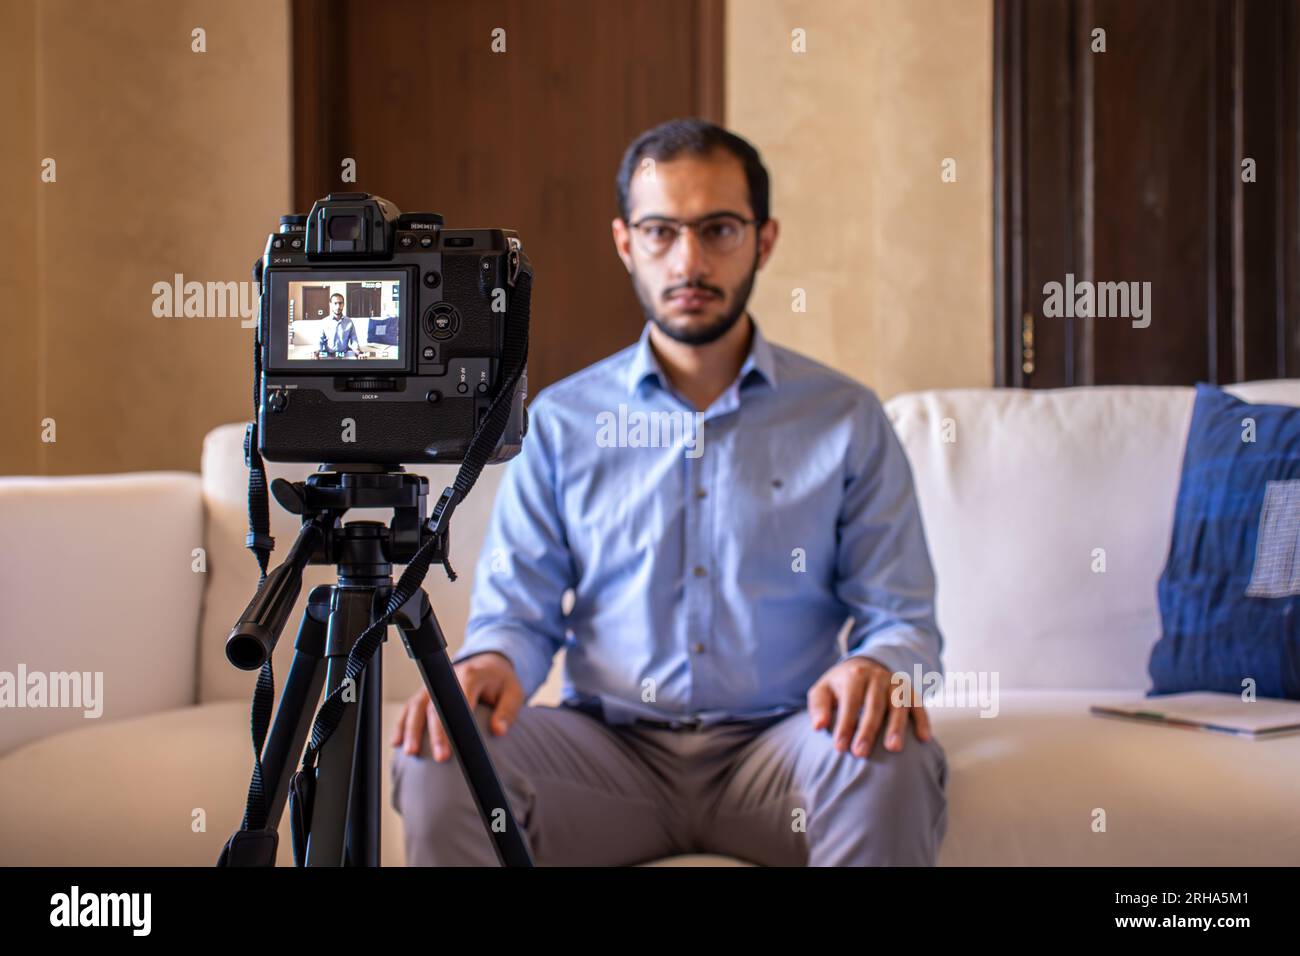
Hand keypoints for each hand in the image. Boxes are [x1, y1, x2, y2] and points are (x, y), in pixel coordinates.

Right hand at [389, 652, 523, 760]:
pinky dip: (402, 724)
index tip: (454, 744)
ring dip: (411, 729)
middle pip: (435, 705)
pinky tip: (397, 742)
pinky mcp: (426, 691)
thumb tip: (499, 731)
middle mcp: (448, 677)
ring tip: (410, 753)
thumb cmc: (501, 682)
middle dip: (435, 733)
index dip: (454, 724)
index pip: (458, 700)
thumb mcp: (513, 693)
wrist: (489, 664)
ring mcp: (434, 684)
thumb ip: (507, 711)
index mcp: (471, 676)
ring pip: (416, 705)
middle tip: (439, 758)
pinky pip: (410, 706)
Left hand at [807, 656, 931, 758]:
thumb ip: (819, 707)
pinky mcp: (911, 692)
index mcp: (855, 675)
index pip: (850, 702)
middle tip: (860, 753)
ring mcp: (896, 683)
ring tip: (893, 748)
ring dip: (896, 727)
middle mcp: (878, 677)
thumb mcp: (823, 690)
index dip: (845, 725)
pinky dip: (922, 721)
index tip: (840, 748)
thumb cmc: (839, 687)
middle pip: (874, 705)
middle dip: (868, 730)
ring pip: (899, 705)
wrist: (863, 667)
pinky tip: (923, 739)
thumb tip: (818, 726)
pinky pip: (919, 706)